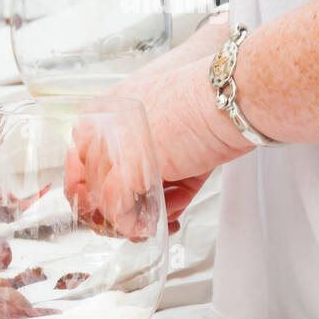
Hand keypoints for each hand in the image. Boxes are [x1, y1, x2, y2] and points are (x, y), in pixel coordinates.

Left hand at [64, 58, 244, 238]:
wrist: (235, 95)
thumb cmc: (213, 108)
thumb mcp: (168, 137)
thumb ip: (146, 169)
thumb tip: (139, 209)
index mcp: (109, 110)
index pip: (82, 162)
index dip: (99, 192)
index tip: (118, 208)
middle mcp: (102, 124)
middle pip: (91, 185)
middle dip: (118, 209)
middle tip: (142, 221)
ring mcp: (110, 144)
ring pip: (103, 200)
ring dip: (130, 218)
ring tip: (157, 221)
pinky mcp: (127, 165)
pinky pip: (118, 208)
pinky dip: (134, 223)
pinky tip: (155, 223)